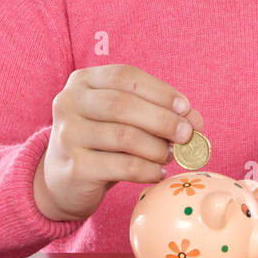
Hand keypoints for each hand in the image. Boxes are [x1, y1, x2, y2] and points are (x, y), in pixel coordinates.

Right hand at [34, 64, 202, 221]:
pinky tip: (157, 173)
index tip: (185, 108)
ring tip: (170, 155)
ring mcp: (67, 135)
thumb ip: (155, 112)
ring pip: (124, 136)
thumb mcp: (123, 120)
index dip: (159, 91)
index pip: (125, 76)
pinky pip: (122, 166)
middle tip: (188, 134)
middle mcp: (68, 103)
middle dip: (162, 120)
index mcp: (82, 81)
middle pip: (123, 105)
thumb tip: (195, 120)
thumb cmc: (101, 143)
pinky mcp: (74, 167)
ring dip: (157, 147)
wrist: (63, 182)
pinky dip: (148, 170)